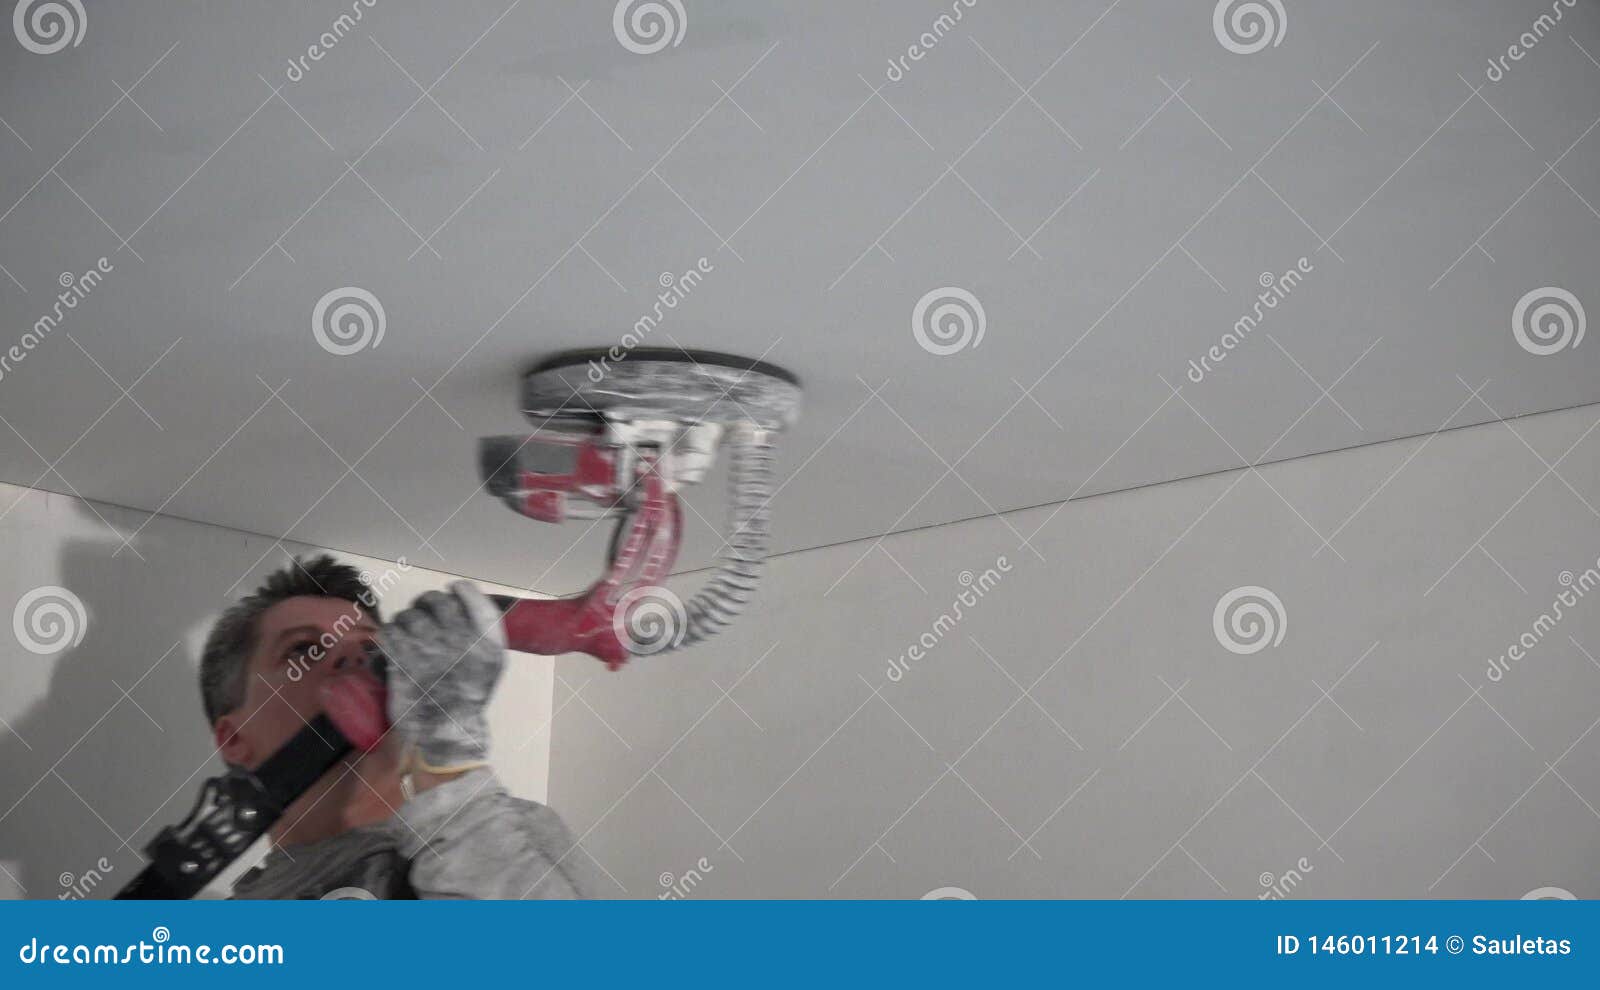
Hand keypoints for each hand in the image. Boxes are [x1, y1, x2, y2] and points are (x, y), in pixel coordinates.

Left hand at [379, 581, 506, 771]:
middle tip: (423, 612)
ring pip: (409, 616)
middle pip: (436, 601)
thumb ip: (486, 631)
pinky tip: (395, 643)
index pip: (471, 597)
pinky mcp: (402, 663)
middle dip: (426, 603)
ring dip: (405, 619)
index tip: (452, 592)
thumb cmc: (469, 695)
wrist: (446, 730)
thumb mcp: (492, 663)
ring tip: (408, 631)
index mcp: (484, 642)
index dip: (460, 590)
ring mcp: (428, 651)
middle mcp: (457, 642)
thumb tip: (462, 600)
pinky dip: (390, 634)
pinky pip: (390, 633)